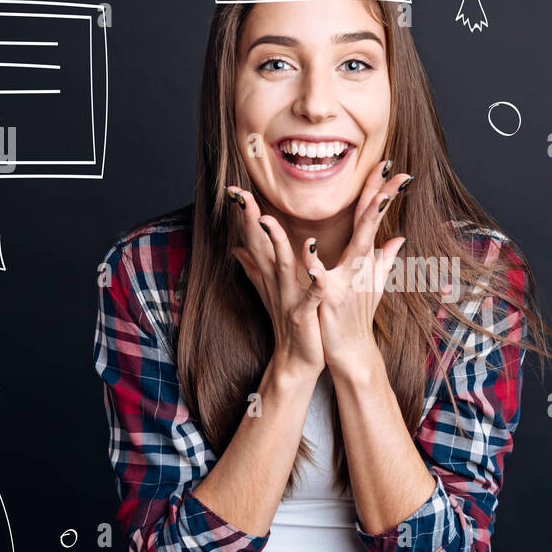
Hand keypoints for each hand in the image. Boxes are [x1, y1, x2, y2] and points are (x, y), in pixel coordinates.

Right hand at [227, 186, 324, 379]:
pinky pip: (310, 297)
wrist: (297, 361)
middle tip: (241, 194)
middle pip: (263, 247)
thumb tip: (235, 248)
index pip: (258, 239)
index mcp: (274, 275)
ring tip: (269, 221)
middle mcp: (277, 283)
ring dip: (277, 244)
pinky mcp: (304, 315)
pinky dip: (313, 285)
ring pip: (282, 266)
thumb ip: (254, 268)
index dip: (247, 215)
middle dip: (252, 221)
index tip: (236, 189)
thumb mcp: (270, 291)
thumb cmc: (290, 323)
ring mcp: (289, 299)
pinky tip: (316, 272)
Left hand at [306, 162, 412, 378]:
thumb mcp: (371, 285)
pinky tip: (309, 248)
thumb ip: (383, 259)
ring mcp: (349, 282)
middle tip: (390, 168)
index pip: (372, 218)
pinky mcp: (331, 300)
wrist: (350, 354)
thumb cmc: (355, 318)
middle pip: (372, 223)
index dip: (380, 191)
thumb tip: (399, 239)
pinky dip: (317, 266)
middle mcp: (359, 266)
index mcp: (362, 259)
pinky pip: (323, 280)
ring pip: (354, 244)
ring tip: (368, 193)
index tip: (389, 164)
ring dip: (359, 220)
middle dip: (380, 195)